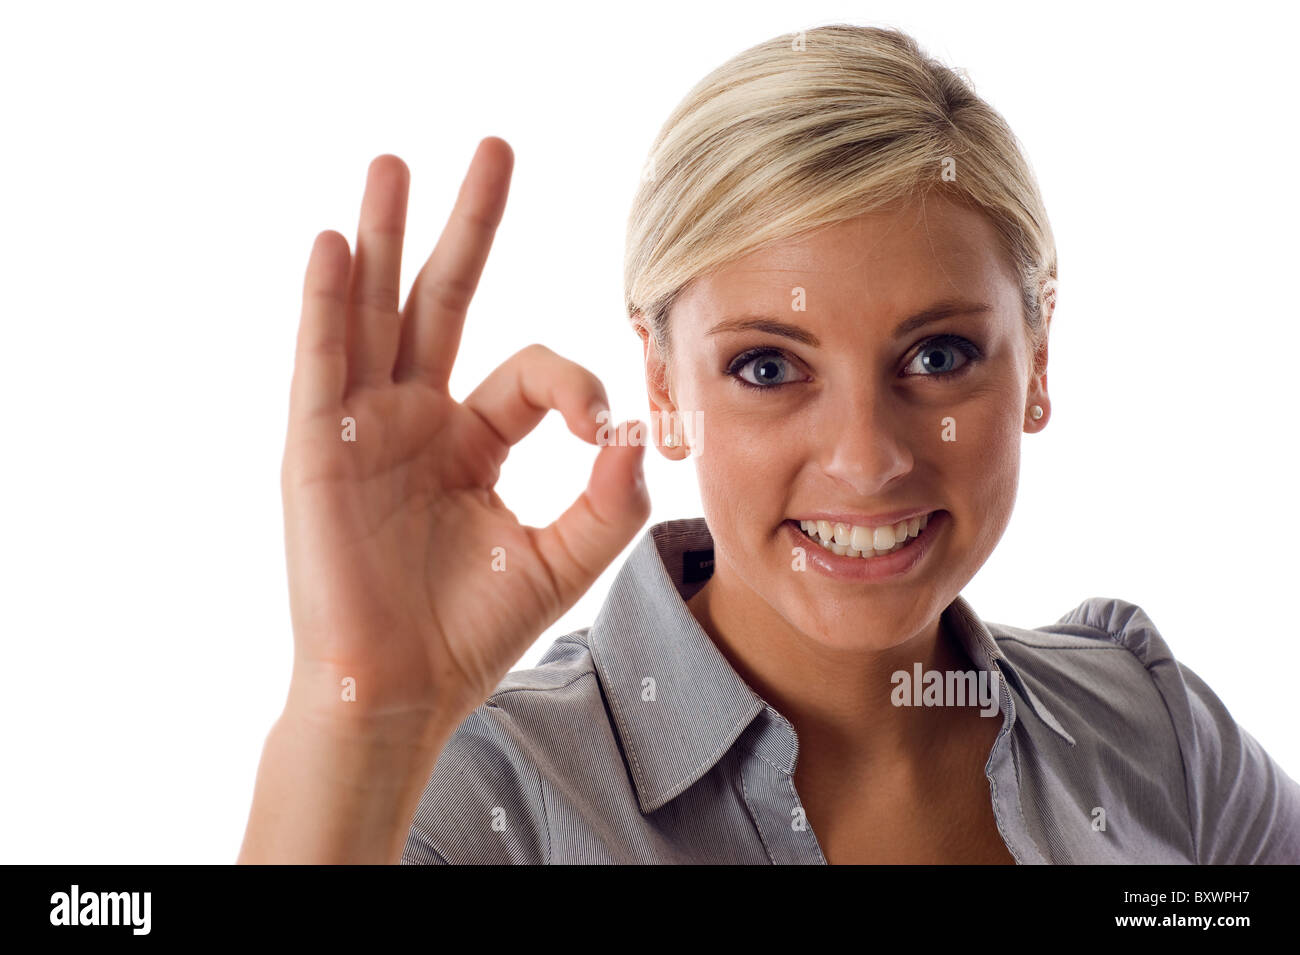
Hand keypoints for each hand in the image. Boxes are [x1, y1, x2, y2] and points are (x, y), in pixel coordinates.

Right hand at [280, 139, 649, 741]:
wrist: (403, 692)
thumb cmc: (472, 631)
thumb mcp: (563, 557)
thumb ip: (613, 500)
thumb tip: (641, 434)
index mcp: (470, 441)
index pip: (528, 373)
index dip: (576, 387)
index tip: (602, 430)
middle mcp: (413, 420)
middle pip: (440, 302)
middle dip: (468, 228)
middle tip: (495, 148)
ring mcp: (359, 430)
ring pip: (374, 313)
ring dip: (385, 236)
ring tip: (394, 163)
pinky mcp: (316, 453)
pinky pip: (320, 364)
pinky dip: (327, 305)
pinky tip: (336, 244)